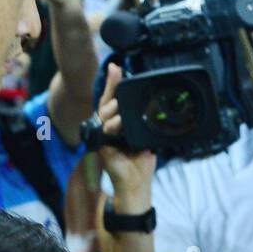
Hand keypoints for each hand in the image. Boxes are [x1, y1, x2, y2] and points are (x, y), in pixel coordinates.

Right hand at [96, 63, 157, 211]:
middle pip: (106, 102)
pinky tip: (120, 122)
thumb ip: (144, 122)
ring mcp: (102, 135)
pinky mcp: (100, 145)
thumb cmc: (141, 164)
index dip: (112, 84)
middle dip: (112, 88)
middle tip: (117, 72)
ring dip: (115, 109)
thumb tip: (152, 107)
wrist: (136, 184)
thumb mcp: (145, 137)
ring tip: (124, 109)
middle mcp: (106, 128)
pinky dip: (113, 124)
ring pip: (105, 112)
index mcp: (116, 124)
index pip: (112, 100)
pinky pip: (105, 128)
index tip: (115, 67)